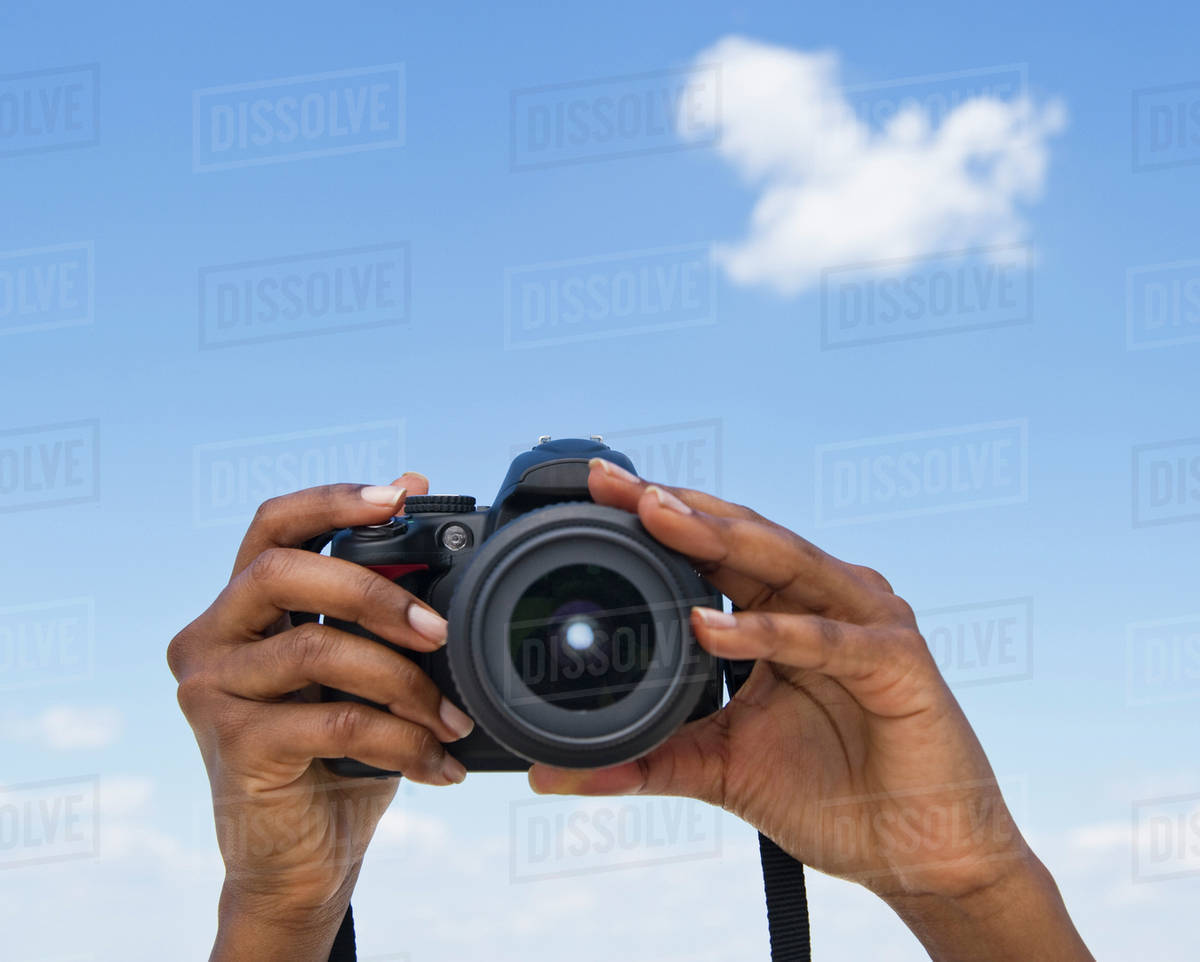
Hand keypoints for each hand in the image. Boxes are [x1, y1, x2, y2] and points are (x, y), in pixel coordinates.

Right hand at [168, 477, 474, 961]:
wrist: (301, 862)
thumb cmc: (337, 755)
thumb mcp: (361, 669)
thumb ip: (375, 596)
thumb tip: (415, 489)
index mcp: (243, 607)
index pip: (273, 525)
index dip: (333, 501)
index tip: (399, 496)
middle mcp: (210, 637)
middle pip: (284, 571)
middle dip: (375, 592)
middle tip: (439, 629)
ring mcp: (211, 690)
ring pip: (316, 648)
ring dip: (403, 680)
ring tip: (451, 718)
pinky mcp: (232, 745)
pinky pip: (335, 720)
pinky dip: (401, 739)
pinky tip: (438, 763)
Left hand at [529, 459, 1091, 961]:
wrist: (918, 854)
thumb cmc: (832, 796)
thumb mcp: (719, 768)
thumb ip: (644, 759)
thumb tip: (549, 774)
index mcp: (781, 610)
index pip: (711, 550)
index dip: (657, 520)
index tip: (593, 494)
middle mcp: (822, 598)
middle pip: (741, 538)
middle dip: (674, 508)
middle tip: (609, 483)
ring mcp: (864, 620)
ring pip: (784, 565)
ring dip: (719, 539)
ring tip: (656, 516)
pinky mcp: (897, 660)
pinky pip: (825, 639)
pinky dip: (768, 631)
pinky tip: (710, 627)